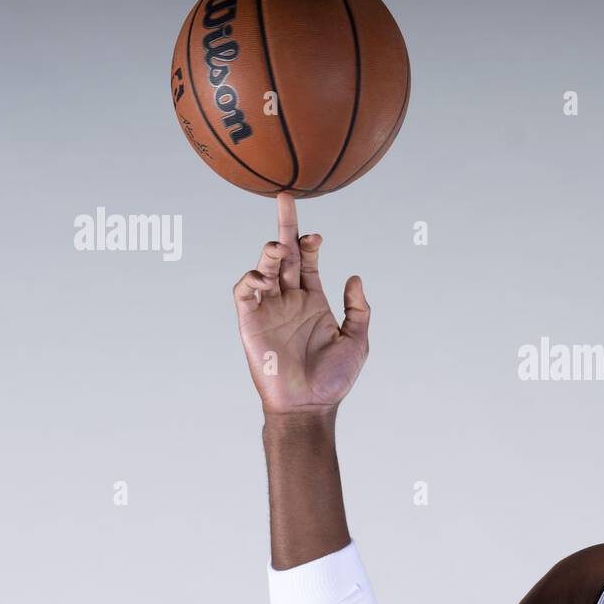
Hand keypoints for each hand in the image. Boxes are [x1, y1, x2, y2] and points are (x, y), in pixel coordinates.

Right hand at [233, 195, 370, 414]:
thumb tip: (355, 276)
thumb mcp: (357, 341)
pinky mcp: (250, 322)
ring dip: (270, 251)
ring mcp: (269, 309)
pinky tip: (265, 277)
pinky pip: (244, 291)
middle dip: (285, 226)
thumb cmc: (333, 379)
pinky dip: (251, 277)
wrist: (309, 407)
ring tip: (280, 246)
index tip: (317, 236)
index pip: (307, 261)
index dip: (309, 243)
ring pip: (264, 267)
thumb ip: (359, 309)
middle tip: (286, 197)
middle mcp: (289, 300)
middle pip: (284, 254)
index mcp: (313, 301)